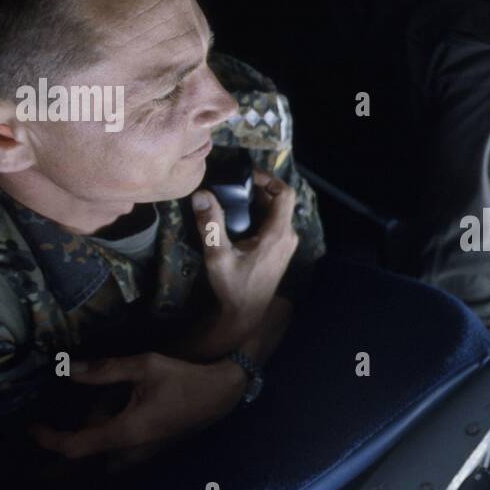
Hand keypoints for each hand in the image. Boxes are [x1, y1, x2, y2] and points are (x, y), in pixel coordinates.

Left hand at [28, 353, 245, 462]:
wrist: (222, 394)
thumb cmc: (184, 378)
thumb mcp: (144, 366)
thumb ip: (104, 370)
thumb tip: (67, 369)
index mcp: (125, 432)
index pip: (74, 447)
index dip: (49, 440)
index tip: (32, 428)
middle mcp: (131, 452)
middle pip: (85, 460)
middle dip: (64, 450)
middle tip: (45, 439)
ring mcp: (143, 456)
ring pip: (101, 459)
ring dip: (87, 445)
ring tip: (80, 424)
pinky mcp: (151, 452)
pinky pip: (116, 455)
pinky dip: (103, 444)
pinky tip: (106, 420)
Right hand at [191, 169, 298, 335]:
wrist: (247, 313)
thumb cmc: (234, 287)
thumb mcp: (218, 256)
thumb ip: (211, 225)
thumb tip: (201, 195)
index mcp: (278, 234)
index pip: (285, 193)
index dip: (269, 179)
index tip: (246, 176)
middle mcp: (288, 236)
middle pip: (280, 200)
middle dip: (259, 189)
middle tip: (233, 185)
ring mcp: (286, 244)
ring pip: (277, 212)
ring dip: (258, 201)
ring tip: (233, 197)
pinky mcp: (280, 250)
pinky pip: (274, 223)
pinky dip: (259, 214)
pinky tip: (238, 217)